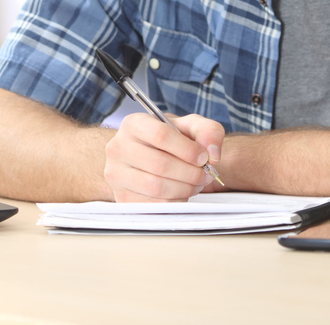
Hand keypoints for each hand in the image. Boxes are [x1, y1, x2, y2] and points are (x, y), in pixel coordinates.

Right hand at [103, 112, 224, 201]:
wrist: (146, 156)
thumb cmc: (169, 141)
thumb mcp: (189, 127)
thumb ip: (208, 131)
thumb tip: (213, 154)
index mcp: (133, 124)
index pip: (161, 135)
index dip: (188, 149)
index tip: (204, 157)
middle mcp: (118, 147)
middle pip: (160, 164)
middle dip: (191, 173)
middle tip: (205, 175)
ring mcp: (116, 174)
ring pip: (156, 187)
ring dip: (185, 189)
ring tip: (196, 184)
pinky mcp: (121, 197)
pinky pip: (153, 205)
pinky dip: (175, 201)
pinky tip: (181, 192)